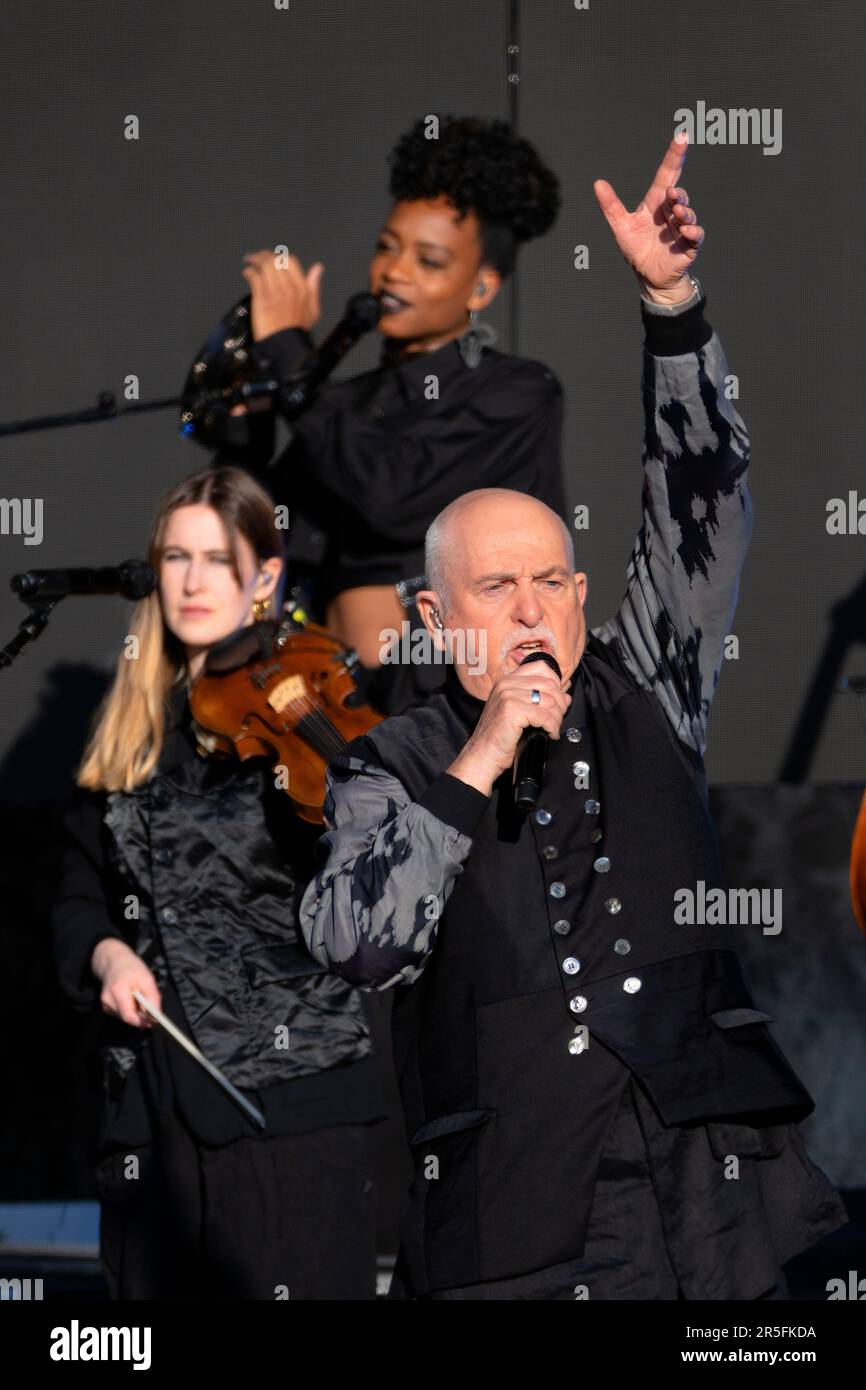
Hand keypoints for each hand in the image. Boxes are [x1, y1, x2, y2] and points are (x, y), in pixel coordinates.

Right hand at [91, 938, 161, 1028]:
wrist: (114, 962)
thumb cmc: (132, 968)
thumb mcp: (147, 979)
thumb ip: (152, 997)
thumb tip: (157, 1015)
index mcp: (117, 991)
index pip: (128, 1015)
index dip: (141, 1021)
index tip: (152, 1022)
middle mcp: (108, 1000)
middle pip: (127, 1017)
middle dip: (140, 1015)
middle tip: (147, 1004)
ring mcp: (105, 1004)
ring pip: (125, 1016)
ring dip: (135, 1011)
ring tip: (137, 998)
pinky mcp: (105, 1007)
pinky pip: (121, 1014)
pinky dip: (129, 1009)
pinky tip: (130, 999)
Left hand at [241, 248, 323, 339]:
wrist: (285, 347)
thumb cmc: (298, 331)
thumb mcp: (313, 309)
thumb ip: (314, 287)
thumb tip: (318, 268)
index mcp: (302, 289)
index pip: (291, 261)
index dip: (280, 257)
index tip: (274, 259)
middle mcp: (288, 287)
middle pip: (275, 261)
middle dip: (264, 256)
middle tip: (257, 257)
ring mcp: (274, 292)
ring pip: (264, 266)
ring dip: (255, 261)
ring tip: (250, 262)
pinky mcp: (261, 299)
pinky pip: (254, 278)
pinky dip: (249, 272)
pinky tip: (246, 273)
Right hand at [448, 662, 572, 796]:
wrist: (482, 755)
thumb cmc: (498, 737)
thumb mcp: (519, 712)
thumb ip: (541, 700)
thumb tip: (565, 697)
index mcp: (507, 680)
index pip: (541, 667)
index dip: (556, 682)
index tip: (558, 700)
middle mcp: (506, 684)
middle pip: (549, 684)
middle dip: (560, 704)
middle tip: (557, 719)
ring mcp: (508, 695)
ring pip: (549, 700)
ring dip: (557, 717)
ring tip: (552, 728)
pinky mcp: (512, 710)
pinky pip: (544, 715)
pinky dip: (552, 726)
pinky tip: (549, 733)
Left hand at [593, 132, 704, 299]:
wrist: (649, 277)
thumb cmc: (636, 249)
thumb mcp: (620, 227)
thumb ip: (610, 206)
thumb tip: (598, 183)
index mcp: (655, 203)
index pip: (666, 175)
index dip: (674, 156)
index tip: (682, 136)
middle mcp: (670, 212)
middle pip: (678, 194)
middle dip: (677, 192)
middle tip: (671, 194)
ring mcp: (682, 227)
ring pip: (687, 213)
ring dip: (684, 211)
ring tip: (676, 213)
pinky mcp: (689, 245)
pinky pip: (696, 234)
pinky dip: (692, 231)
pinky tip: (684, 231)